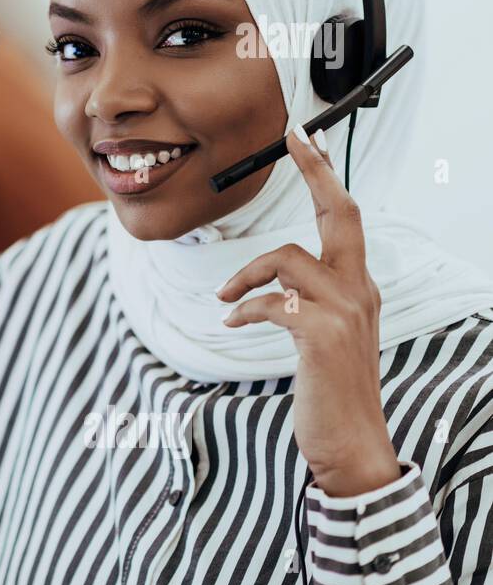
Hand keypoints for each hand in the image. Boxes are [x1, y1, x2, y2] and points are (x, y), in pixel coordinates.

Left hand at [217, 126, 398, 497]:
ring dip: (244, 276)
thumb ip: (306, 303)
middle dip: (315, 171)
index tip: (307, 138)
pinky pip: (271, 302)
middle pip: (340, 214)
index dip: (325, 175)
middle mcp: (359, 291)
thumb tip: (273, 285)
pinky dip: (245, 310)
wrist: (351, 446)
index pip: (345, 219)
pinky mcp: (322, 335)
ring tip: (225, 301)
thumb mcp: (323, 338)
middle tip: (293, 139)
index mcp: (357, 288)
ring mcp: (345, 311)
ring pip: (286, 258)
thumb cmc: (331, 391)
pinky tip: (232, 325)